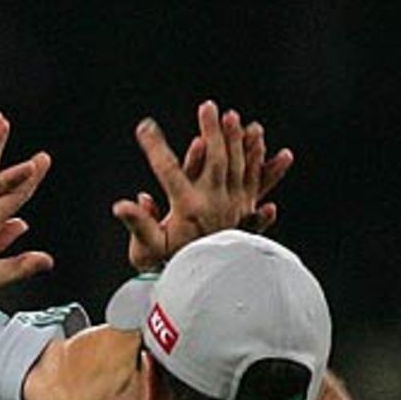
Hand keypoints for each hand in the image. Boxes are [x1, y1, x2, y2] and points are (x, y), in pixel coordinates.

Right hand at [113, 99, 292, 268]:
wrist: (209, 292)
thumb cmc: (175, 270)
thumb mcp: (148, 251)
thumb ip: (138, 224)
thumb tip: (121, 205)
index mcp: (186, 209)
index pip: (167, 169)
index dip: (154, 146)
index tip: (144, 126)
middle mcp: (213, 204)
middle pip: (214, 158)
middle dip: (212, 130)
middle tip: (208, 107)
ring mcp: (233, 207)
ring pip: (239, 166)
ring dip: (240, 141)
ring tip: (240, 120)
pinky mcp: (246, 214)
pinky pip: (258, 186)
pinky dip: (267, 169)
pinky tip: (279, 154)